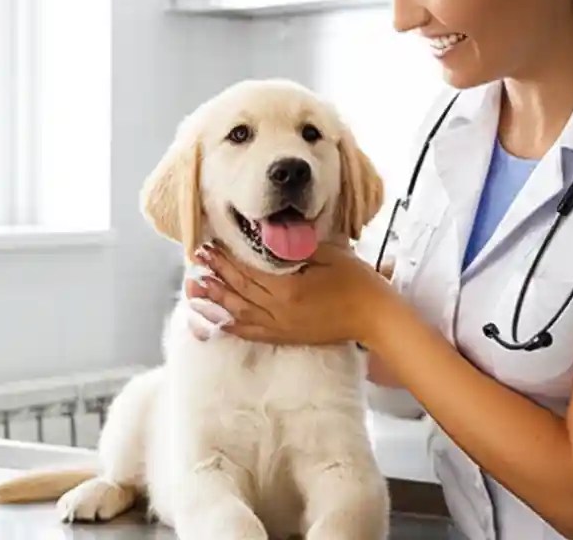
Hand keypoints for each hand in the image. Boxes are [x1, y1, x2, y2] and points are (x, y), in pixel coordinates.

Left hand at [183, 240, 394, 345]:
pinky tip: (217, 319)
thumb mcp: (330, 254)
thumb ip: (298, 247)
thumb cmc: (358, 283)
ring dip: (216, 299)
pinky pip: (252, 332)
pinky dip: (232, 325)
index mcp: (288, 289)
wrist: (375, 318)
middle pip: (239, 290)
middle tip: (198, 259)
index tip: (210, 245)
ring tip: (196, 286)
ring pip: (239, 313)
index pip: (248, 271)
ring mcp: (281, 327)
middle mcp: (279, 311)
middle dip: (216, 273)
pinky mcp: (286, 336)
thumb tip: (272, 235)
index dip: (226, 258)